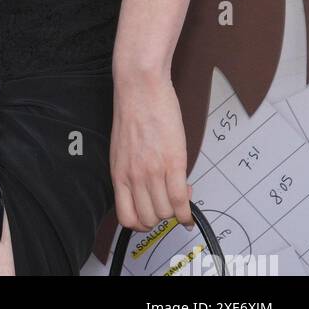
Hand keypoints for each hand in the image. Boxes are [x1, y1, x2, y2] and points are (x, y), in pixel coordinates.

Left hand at [110, 68, 193, 231]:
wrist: (141, 86)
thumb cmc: (133, 110)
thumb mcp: (124, 147)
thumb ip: (132, 169)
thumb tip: (147, 188)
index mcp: (118, 172)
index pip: (126, 216)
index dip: (141, 222)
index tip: (152, 215)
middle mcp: (133, 176)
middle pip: (148, 219)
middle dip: (161, 217)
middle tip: (168, 203)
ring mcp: (152, 171)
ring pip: (165, 213)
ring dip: (174, 211)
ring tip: (179, 195)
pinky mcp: (172, 163)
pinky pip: (180, 200)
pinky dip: (187, 212)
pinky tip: (189, 211)